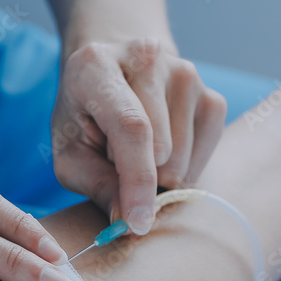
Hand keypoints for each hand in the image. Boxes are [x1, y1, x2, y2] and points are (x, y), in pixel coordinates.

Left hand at [51, 37, 227, 233]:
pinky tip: (161, 149)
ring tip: (136, 149)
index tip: (138, 222)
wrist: (113, 69)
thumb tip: (127, 220)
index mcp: (98, 67)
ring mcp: (185, 73)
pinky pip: (206, 153)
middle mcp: (147, 58)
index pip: (132, 127)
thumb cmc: (84, 114)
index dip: (138, 179)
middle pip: (163, 149)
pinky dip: (184, 166)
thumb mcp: (69, 150)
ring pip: (185, 158)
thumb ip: (94, 185)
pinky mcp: (211, 93)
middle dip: (141, 178)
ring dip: (159, 172)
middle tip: (116, 162)